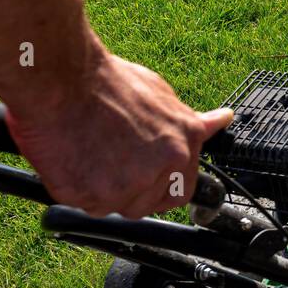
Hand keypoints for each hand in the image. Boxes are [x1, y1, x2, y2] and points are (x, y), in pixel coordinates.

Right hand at [4, 51, 232, 217]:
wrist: (64, 81)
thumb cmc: (109, 84)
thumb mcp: (164, 96)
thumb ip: (191, 121)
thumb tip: (223, 119)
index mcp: (182, 146)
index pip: (181, 190)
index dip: (159, 187)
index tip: (143, 178)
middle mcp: (162, 169)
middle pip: (146, 204)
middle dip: (129, 191)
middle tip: (108, 164)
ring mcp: (127, 186)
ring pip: (115, 206)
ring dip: (102, 190)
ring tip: (90, 154)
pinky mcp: (91, 196)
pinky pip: (84, 204)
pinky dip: (76, 188)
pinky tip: (74, 159)